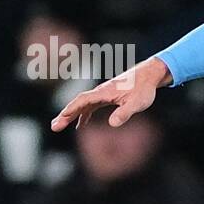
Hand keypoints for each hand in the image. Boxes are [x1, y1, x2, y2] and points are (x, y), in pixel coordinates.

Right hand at [50, 56, 170, 130]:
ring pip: (82, 105)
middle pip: (78, 103)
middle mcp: (100, 92)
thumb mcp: (136, 103)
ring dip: (71, 115)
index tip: (61, 118)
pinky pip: (90, 106)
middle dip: (65, 115)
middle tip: (54, 127)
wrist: (149, 76)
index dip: (71, 109)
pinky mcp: (106, 97)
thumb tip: (111, 124)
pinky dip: (84, 115)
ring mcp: (102, 94)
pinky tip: (80, 125)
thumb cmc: (144, 89)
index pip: (83, 100)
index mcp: (104, 92)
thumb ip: (124, 113)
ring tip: (59, 126)